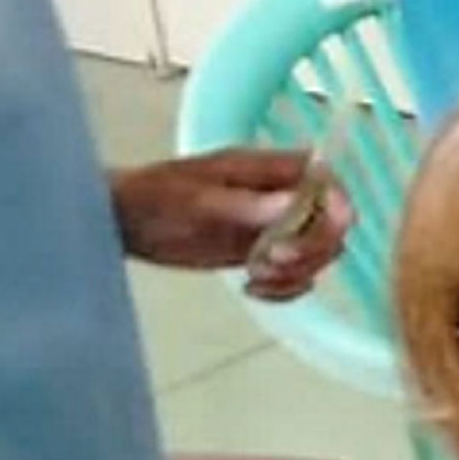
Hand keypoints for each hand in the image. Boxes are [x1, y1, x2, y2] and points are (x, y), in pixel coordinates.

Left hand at [113, 149, 346, 297]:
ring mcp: (277, 226)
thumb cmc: (157, 197)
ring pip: (319, 255)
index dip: (333, 215)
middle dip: (309, 252)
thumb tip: (295, 203)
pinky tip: (252, 290)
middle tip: (268, 264)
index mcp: (276, 169)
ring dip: (295, 274)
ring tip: (255, 278)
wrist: (125, 218)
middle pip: (332, 226)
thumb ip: (247, 204)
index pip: (330, 186)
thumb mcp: (199, 201)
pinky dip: (284, 290)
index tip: (302, 244)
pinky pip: (297, 276)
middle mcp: (286, 195)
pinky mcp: (265, 253)